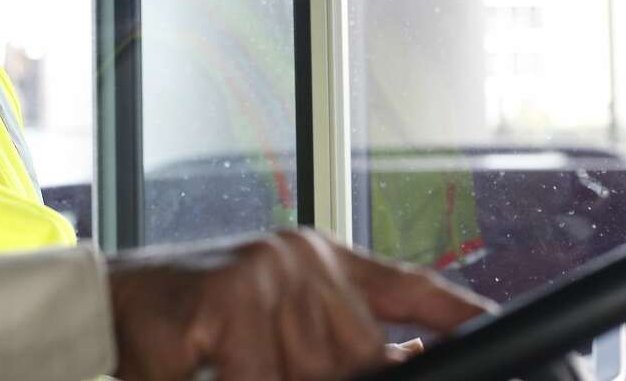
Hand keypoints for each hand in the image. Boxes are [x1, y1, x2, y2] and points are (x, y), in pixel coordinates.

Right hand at [106, 228, 492, 380]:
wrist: (113, 299)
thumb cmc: (192, 315)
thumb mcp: (275, 318)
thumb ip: (335, 335)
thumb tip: (404, 355)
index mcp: (320, 258)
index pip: (410, 285)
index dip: (462, 315)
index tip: (512, 333)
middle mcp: (300, 257)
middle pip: (358, 355)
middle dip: (315, 373)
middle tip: (253, 355)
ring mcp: (265, 273)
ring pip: (307, 375)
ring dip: (266, 377)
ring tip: (224, 355)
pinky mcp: (226, 298)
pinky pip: (258, 378)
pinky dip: (234, 377)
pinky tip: (204, 360)